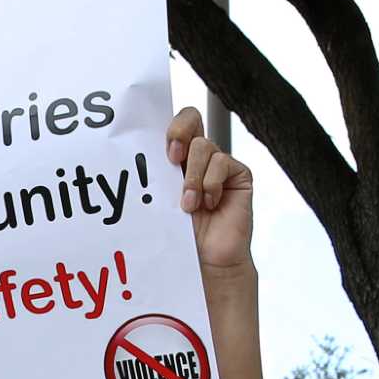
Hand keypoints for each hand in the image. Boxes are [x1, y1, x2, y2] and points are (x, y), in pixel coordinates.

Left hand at [167, 108, 251, 275]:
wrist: (208, 262)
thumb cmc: (184, 235)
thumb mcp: (164, 201)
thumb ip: (159, 177)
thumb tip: (140, 159)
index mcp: (179, 159)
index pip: (175, 125)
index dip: (170, 127)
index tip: (162, 151)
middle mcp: (200, 157)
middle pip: (191, 117)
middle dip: (178, 132)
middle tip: (172, 159)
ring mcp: (220, 165)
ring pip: (204, 146)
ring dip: (193, 177)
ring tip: (189, 205)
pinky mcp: (239, 175)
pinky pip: (222, 162)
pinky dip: (211, 184)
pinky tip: (210, 203)